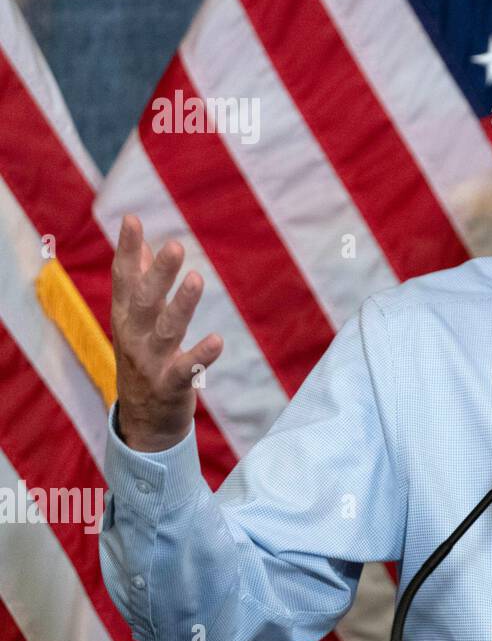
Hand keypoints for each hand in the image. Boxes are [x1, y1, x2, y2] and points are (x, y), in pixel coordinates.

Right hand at [110, 215, 222, 450]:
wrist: (143, 421)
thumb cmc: (143, 359)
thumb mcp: (135, 322)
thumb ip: (137, 283)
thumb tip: (139, 245)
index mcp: (125, 318)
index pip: (124, 279)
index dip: (127, 250)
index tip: (131, 219)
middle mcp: (134, 337)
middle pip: (144, 301)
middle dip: (158, 274)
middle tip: (175, 246)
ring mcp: (150, 363)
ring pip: (166, 331)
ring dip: (181, 305)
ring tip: (198, 279)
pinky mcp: (170, 386)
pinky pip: (186, 369)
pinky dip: (201, 355)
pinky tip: (218, 340)